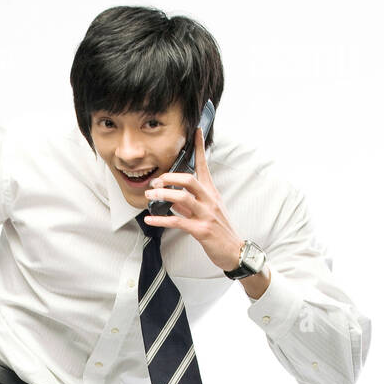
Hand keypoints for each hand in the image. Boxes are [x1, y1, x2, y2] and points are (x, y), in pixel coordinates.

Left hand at [142, 128, 244, 272]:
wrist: (235, 251)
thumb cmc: (219, 231)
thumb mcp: (205, 212)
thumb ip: (188, 203)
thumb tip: (170, 197)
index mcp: (211, 193)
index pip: (204, 165)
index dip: (199, 148)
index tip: (195, 131)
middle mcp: (210, 200)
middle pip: (189, 179)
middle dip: (169, 178)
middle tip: (155, 182)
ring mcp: (206, 214)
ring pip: (183, 198)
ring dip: (163, 196)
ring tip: (149, 197)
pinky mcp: (202, 230)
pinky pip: (178, 222)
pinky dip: (161, 220)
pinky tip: (149, 220)